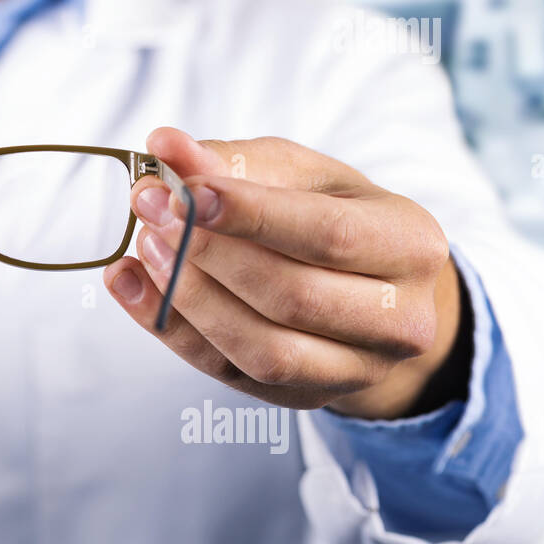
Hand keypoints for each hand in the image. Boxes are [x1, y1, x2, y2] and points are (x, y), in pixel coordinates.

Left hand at [104, 129, 462, 415]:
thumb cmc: (332, 215)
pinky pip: (229, 372)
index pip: (327, 235)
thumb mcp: (299, 174)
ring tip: (144, 246)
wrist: (371, 289)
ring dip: (189, 297)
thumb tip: (165, 144)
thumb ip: (234, 159)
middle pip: (292, 297)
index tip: (183, 188)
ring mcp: (356, 371)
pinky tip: (132, 285)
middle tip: (150, 207)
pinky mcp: (304, 398)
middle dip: (208, 252)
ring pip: (262, 350)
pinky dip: (172, 329)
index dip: (251, 214)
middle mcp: (399, 320)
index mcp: (411, 246)